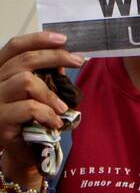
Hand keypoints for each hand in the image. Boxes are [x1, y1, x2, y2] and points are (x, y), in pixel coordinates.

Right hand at [0, 32, 82, 171]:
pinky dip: (48, 114)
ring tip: (63, 108)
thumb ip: (46, 76)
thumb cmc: (33, 121)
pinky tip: (55, 123)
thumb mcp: (41, 94)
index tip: (63, 39)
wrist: (23, 153)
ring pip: (25, 81)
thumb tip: (64, 60)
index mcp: (2, 72)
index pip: (14, 47)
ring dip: (51, 94)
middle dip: (55, 57)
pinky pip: (29, 108)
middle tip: (79, 61)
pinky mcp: (1, 120)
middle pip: (24, 60)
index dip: (37, 39)